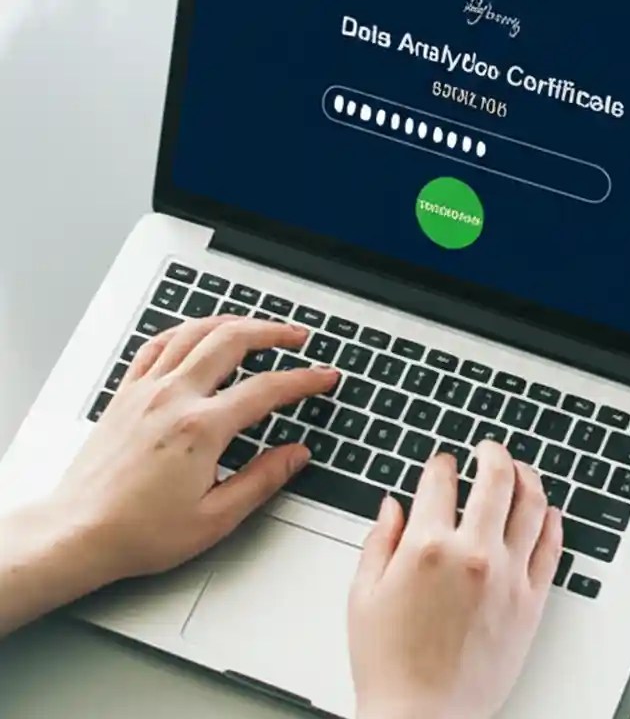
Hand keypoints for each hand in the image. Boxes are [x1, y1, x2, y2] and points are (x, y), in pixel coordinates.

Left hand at [52, 316, 338, 583]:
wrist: (77, 535)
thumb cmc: (138, 532)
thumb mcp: (216, 518)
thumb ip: (263, 479)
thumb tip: (296, 455)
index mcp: (200, 430)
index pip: (267, 389)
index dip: (304, 379)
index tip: (324, 377)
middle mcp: (171, 400)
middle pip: (231, 341)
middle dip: (273, 332)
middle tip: (297, 338)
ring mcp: (144, 392)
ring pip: (193, 333)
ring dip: (232, 322)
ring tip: (257, 326)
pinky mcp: (124, 396)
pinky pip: (156, 345)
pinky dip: (185, 332)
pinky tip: (197, 334)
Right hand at [349, 442, 562, 718]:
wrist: (423, 717)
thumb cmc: (389, 666)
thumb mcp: (363, 596)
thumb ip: (379, 542)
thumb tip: (393, 507)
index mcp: (426, 547)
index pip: (440, 480)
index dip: (440, 464)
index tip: (442, 464)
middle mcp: (473, 554)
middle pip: (496, 478)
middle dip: (492, 453)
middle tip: (488, 449)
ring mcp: (508, 576)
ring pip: (532, 505)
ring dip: (527, 478)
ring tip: (521, 472)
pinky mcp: (532, 601)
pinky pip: (551, 548)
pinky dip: (551, 522)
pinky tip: (546, 513)